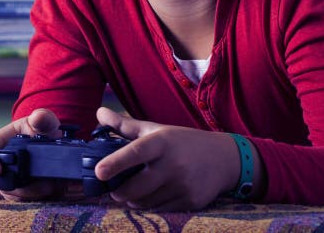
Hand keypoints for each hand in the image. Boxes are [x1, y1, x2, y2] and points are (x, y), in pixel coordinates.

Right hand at [0, 108, 65, 200]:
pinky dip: (38, 198)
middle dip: (18, 186)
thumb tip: (37, 117)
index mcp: (0, 142)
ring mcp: (10, 180)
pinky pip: (24, 201)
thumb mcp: (44, 120)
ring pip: (12, 194)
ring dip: (31, 194)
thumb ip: (42, 118)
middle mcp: (1, 164)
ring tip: (51, 186)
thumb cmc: (41, 129)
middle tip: (41, 184)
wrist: (53, 143)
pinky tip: (52, 190)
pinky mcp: (22, 193)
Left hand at [94, 107, 241, 210]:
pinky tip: (152, 196)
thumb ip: (125, 125)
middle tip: (114, 190)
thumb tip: (99, 113)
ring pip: (146, 202)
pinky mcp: (190, 201)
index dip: (116, 162)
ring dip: (134, 201)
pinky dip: (151, 206)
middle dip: (119, 192)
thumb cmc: (183, 142)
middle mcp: (173, 163)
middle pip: (136, 187)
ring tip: (132, 193)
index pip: (136, 152)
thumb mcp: (156, 130)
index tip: (99, 172)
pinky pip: (160, 210)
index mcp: (162, 142)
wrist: (224, 158)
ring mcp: (183, 184)